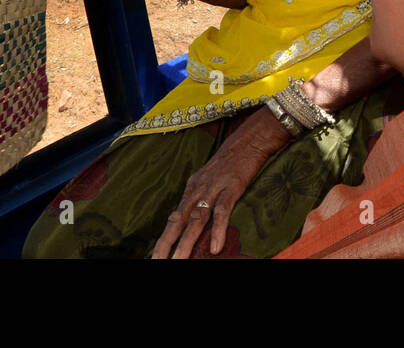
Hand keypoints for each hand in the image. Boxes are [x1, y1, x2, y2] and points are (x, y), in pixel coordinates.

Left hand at [151, 108, 290, 257]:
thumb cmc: (231, 160)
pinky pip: (222, 212)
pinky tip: (215, 248)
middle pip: (178, 221)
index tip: (156, 254)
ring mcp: (213, 188)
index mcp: (192, 188)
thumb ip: (202, 195)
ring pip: (196, 220)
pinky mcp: (231, 188)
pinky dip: (218, 230)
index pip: (174, 217)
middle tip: (155, 262)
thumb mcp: (210, 177)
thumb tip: (194, 217)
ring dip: (185, 243)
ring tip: (178, 261)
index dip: (165, 237)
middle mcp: (197, 189)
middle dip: (165, 244)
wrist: (248, 139)